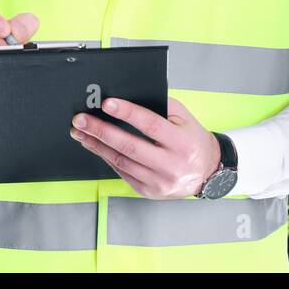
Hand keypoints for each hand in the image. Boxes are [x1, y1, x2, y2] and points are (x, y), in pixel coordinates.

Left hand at [69, 97, 220, 199]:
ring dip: (97, 145)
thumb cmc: (193, 140)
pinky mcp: (148, 191)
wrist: (207, 171)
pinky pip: (122, 172)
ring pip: (121, 161)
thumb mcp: (185, 119)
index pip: (150, 125)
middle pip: (129, 146)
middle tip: (81, 120)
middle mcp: (171, 164)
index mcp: (182, 142)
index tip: (107, 103)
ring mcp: (158, 181)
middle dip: (101, 131)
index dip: (127, 113)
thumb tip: (129, 98)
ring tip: (81, 132)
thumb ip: (161, 107)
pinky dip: (106, 158)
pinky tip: (96, 146)